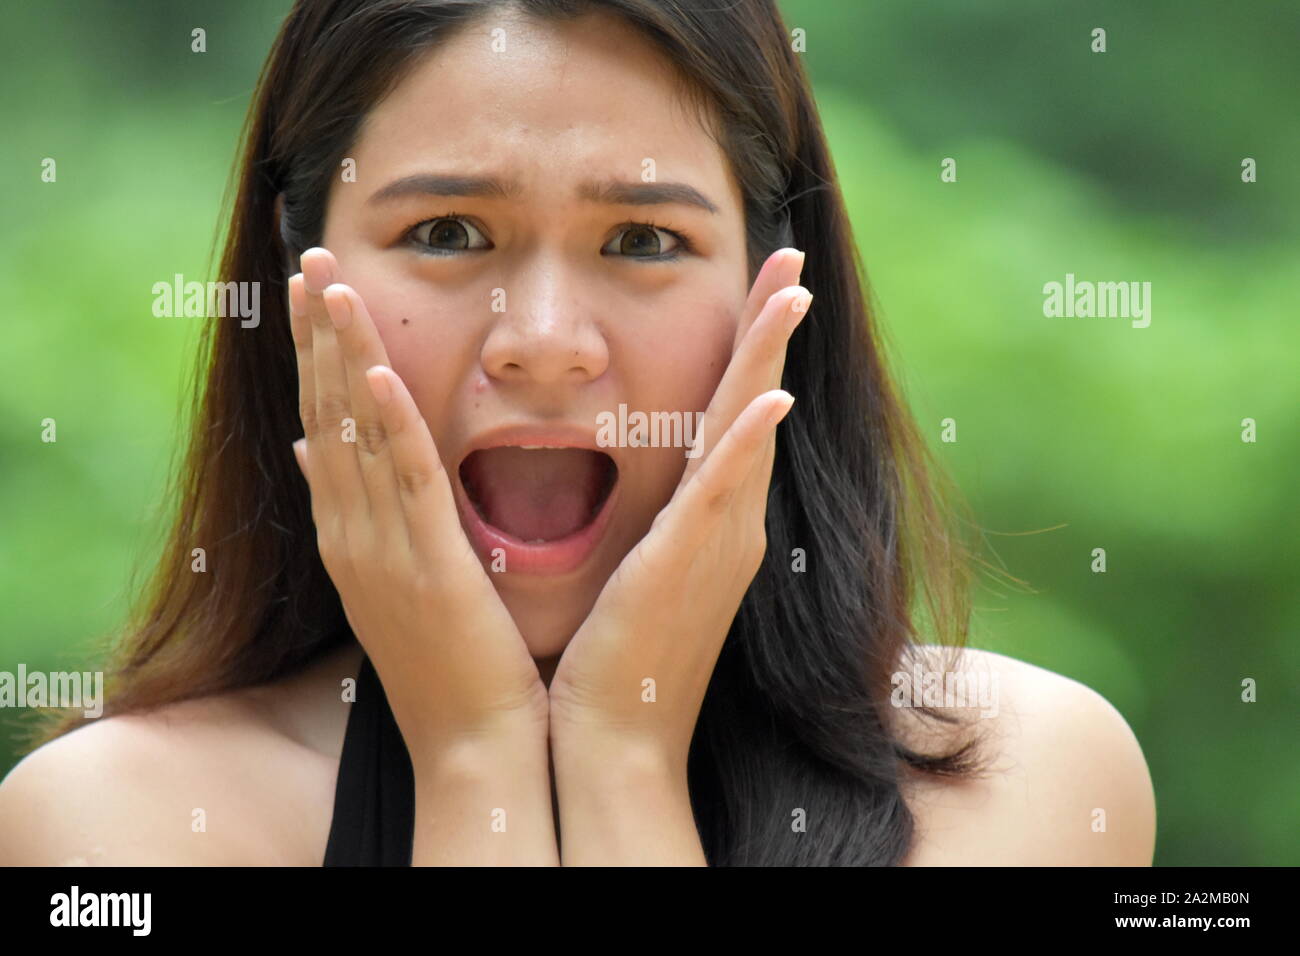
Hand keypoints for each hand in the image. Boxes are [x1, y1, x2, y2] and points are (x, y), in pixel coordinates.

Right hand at [288, 247, 549, 759]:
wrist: (472, 742)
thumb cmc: (448, 661)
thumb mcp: (389, 575)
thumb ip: (354, 508)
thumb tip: (315, 447)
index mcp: (345, 533)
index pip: (321, 424)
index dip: (315, 354)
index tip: (315, 293)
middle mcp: (349, 533)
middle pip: (324, 413)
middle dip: (318, 333)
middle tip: (313, 259)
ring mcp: (381, 549)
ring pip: (356, 434)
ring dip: (343, 355)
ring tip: (333, 284)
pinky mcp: (427, 564)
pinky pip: (405, 481)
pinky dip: (386, 423)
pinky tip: (373, 372)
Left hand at [547, 247, 808, 771]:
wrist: (614, 740)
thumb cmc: (616, 662)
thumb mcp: (632, 573)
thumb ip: (641, 523)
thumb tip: (616, 481)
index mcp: (709, 523)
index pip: (733, 418)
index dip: (750, 351)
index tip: (760, 290)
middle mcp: (726, 524)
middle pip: (753, 407)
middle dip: (771, 330)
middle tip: (790, 259)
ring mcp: (715, 544)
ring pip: (747, 432)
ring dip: (767, 359)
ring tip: (790, 292)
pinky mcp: (686, 568)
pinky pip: (721, 494)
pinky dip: (747, 445)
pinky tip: (771, 398)